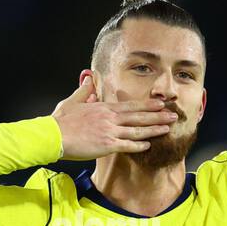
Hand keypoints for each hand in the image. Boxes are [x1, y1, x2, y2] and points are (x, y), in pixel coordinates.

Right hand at [51, 75, 176, 159]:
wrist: (53, 135)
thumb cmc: (61, 121)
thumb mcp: (73, 101)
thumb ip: (84, 91)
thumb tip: (88, 79)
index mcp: (103, 108)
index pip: (130, 106)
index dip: (147, 105)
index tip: (160, 104)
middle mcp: (110, 118)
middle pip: (138, 116)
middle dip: (157, 115)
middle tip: (173, 115)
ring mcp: (109, 132)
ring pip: (137, 130)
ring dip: (154, 129)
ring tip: (168, 128)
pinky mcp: (106, 145)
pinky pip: (127, 145)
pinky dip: (139, 145)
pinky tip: (149, 145)